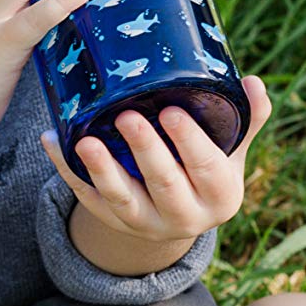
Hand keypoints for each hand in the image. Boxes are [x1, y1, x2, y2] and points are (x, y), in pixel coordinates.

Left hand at [46, 74, 270, 263]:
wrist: (180, 213)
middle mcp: (184, 217)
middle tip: (126, 117)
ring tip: (84, 140)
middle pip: (163, 184)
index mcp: (220, 196)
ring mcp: (145, 223)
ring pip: (121, 199)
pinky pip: (86, 198)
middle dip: (145, 151)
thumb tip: (252, 81)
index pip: (207, 169)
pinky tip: (52, 140)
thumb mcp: (231, 150)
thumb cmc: (207, 169)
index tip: (171, 113)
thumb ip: (245, 118)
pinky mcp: (113, 222)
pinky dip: (66, 170)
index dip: (189, 142)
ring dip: (100, 170)